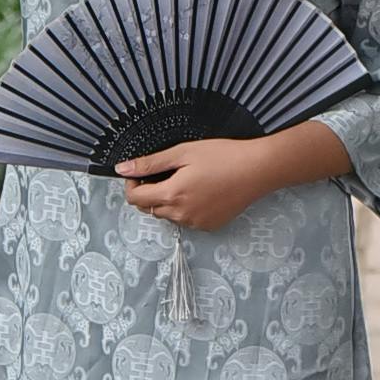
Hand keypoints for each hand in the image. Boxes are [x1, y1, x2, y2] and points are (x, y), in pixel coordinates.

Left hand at [115, 138, 279, 231]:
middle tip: (166, 171)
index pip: (135, 198)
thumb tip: (122, 169)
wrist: (257, 170)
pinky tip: (200, 191)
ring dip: (167, 200)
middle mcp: (181, 215)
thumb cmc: (223, 156)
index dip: (132, 183)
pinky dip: (185, 208)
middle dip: (149, 191)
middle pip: (149, 208)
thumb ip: (150, 163)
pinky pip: (186, 220)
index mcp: (172, 195)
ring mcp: (196, 223)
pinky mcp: (210, 226)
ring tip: (186, 179)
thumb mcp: (183, 153)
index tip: (142, 171)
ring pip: (168, 215)